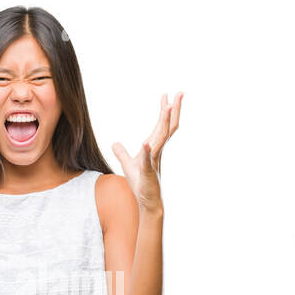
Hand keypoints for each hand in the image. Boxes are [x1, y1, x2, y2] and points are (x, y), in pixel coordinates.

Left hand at [111, 91, 182, 211]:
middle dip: (173, 110)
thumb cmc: (141, 184)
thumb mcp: (127, 165)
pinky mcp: (147, 172)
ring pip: (161, 139)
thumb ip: (122, 153)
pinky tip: (145, 143)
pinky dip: (147, 151)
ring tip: (169, 107)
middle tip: (180, 93)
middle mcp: (157, 151)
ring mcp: (154, 161)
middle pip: (167, 127)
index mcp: (154, 147)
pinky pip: (147, 160)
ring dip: (164, 123)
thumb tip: (114, 143)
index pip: (161, 126)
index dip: (164, 111)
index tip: (167, 96)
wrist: (146, 201)